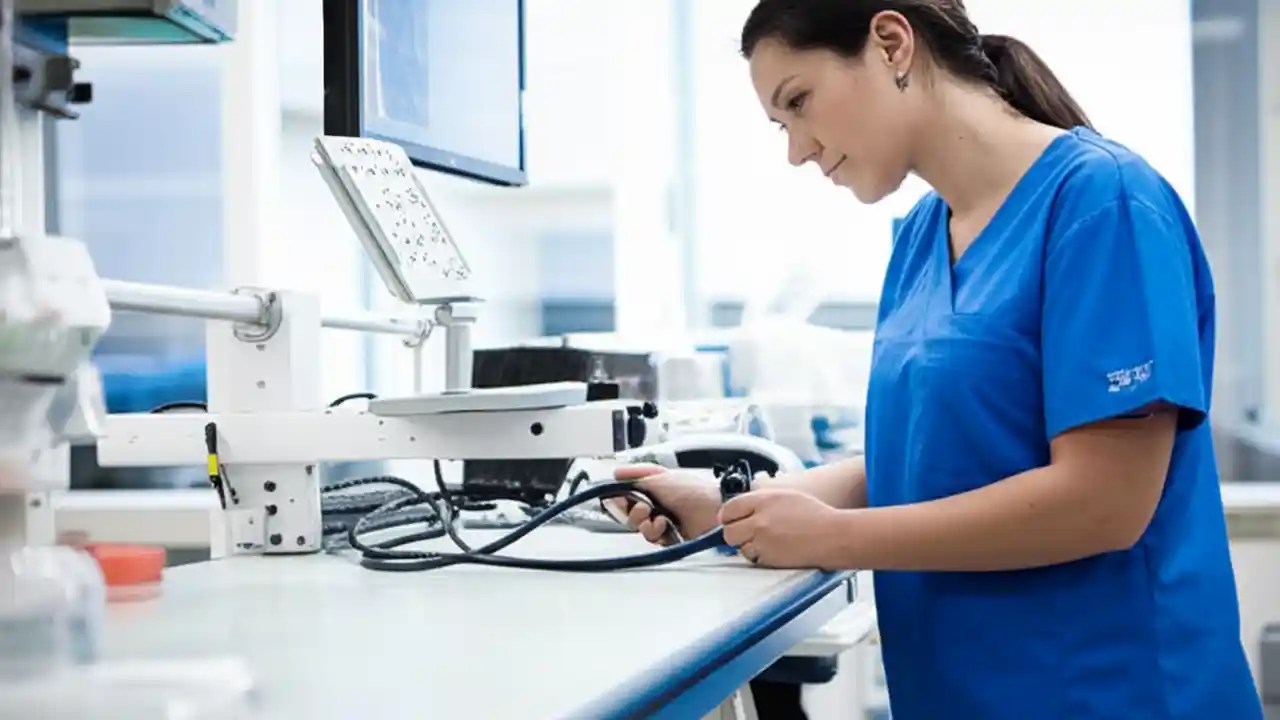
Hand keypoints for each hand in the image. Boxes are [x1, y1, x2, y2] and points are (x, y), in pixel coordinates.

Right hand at [609, 464, 721, 545]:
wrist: (714, 512)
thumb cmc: (693, 491)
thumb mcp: (660, 478)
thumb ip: (635, 478)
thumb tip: (617, 473)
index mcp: (655, 484)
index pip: (629, 489)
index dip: (620, 494)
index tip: (617, 496)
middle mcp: (658, 501)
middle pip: (630, 510)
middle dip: (633, 511)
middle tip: (643, 508)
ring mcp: (663, 519)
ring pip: (638, 526)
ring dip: (643, 523)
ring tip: (655, 518)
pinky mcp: (668, 536)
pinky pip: (651, 537)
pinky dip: (654, 532)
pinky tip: (663, 526)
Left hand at [719, 488, 846, 568]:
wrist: (832, 535)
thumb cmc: (815, 516)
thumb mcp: (785, 496)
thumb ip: (760, 501)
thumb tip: (741, 509)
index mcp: (763, 500)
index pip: (729, 509)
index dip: (728, 517)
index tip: (731, 521)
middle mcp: (759, 519)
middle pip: (728, 532)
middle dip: (735, 534)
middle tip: (747, 534)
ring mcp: (762, 540)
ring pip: (740, 547)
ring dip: (749, 546)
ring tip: (769, 542)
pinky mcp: (768, 557)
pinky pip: (754, 559)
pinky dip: (760, 556)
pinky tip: (775, 550)